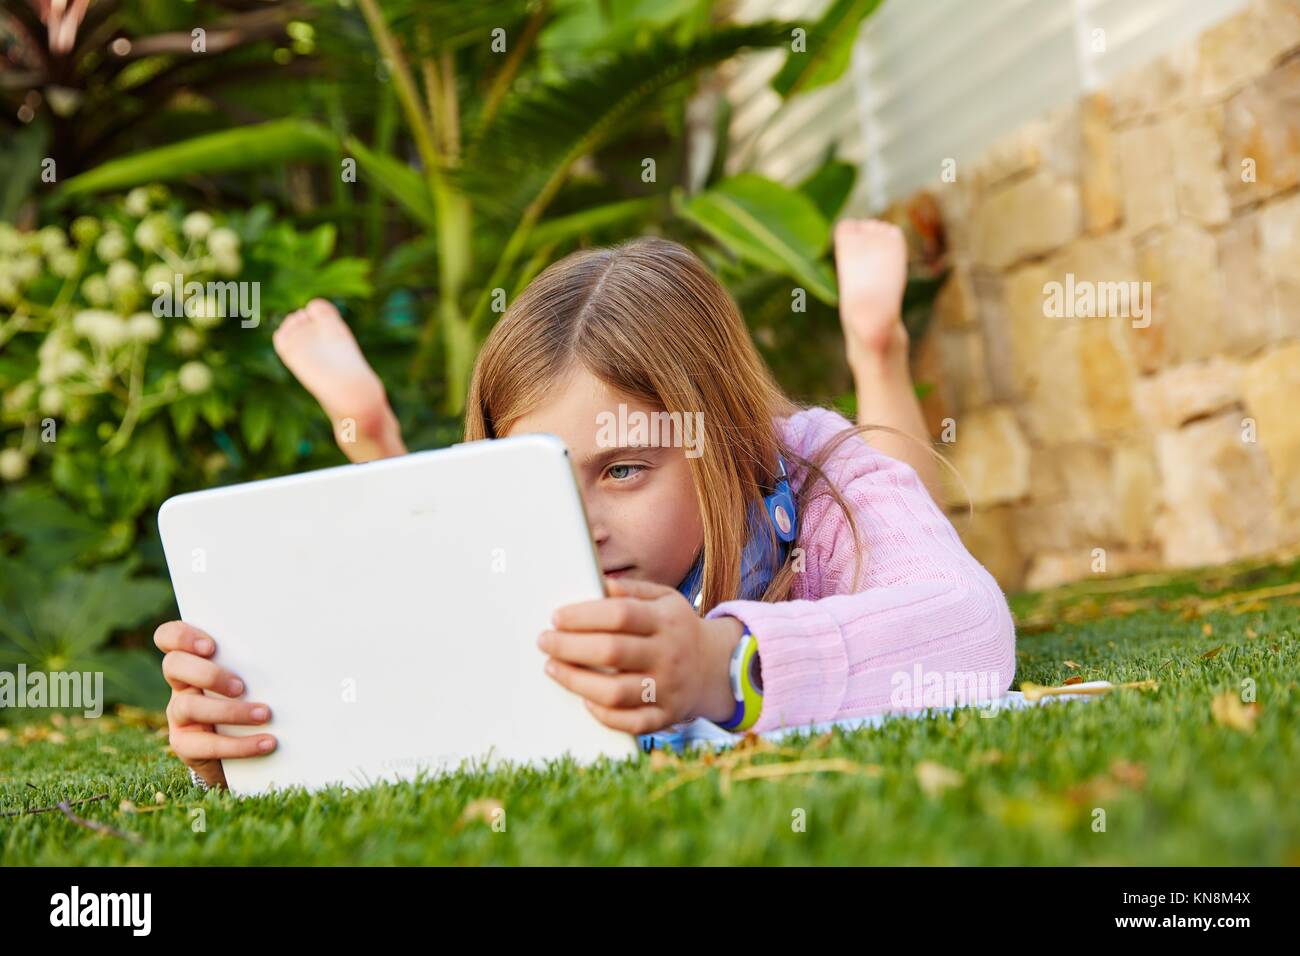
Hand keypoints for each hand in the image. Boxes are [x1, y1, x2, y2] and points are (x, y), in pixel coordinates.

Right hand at [155, 621, 277, 789]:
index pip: (169, 636)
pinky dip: (239, 745)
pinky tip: (266, 742)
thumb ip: (262, 659)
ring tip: (264, 714)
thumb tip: (302, 643)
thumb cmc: (257, 693)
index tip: (212, 646)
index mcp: (195, 658)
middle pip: (174, 666)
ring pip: (188, 706)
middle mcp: (182, 683)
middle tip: (241, 686)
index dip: (182, 637)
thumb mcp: (256, 674)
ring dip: (230, 710)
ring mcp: (179, 713)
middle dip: (208, 674)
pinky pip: (204, 744)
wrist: (245, 748)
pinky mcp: (185, 743)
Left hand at [538, 578, 743, 734]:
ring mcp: (668, 689)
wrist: (716, 667)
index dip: (584, 615)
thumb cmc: (676, 627)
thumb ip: (632, 590)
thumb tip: (599, 584)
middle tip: (545, 641)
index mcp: (666, 621)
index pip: (621, 615)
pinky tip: (584, 699)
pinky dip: (603, 715)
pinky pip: (631, 723)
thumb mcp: (664, 599)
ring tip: (552, 668)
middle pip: (613, 652)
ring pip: (616, 692)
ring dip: (576, 681)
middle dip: (570, 646)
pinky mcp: (665, 716)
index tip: (557, 617)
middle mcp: (669, 655)